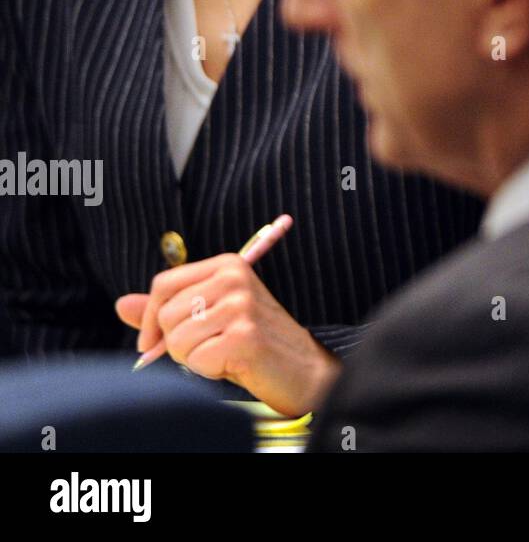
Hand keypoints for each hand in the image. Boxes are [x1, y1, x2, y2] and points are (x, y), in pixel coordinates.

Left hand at [115, 255, 340, 416]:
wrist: (300, 368)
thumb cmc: (251, 341)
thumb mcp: (209, 316)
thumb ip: (168, 308)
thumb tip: (121, 304)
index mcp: (227, 265)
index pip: (164, 283)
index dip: (151, 318)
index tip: (154, 342)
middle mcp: (234, 278)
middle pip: (166, 314)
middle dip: (176, 342)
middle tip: (209, 346)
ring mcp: (241, 305)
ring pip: (177, 340)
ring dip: (192, 358)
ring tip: (222, 354)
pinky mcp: (245, 335)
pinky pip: (196, 360)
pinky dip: (208, 371)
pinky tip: (232, 364)